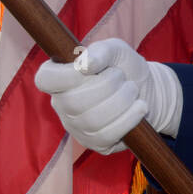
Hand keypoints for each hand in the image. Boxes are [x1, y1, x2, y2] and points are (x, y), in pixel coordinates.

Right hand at [34, 39, 182, 152]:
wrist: (147, 91)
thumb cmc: (124, 67)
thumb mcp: (116, 50)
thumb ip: (100, 51)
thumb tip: (85, 64)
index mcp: (60, 79)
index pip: (45, 80)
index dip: (65, 75)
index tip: (89, 68)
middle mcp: (62, 105)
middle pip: (72, 102)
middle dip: (106, 85)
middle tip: (121, 76)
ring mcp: (77, 127)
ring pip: (92, 120)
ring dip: (121, 100)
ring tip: (132, 89)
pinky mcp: (96, 143)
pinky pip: (107, 135)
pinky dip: (129, 118)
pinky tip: (139, 106)